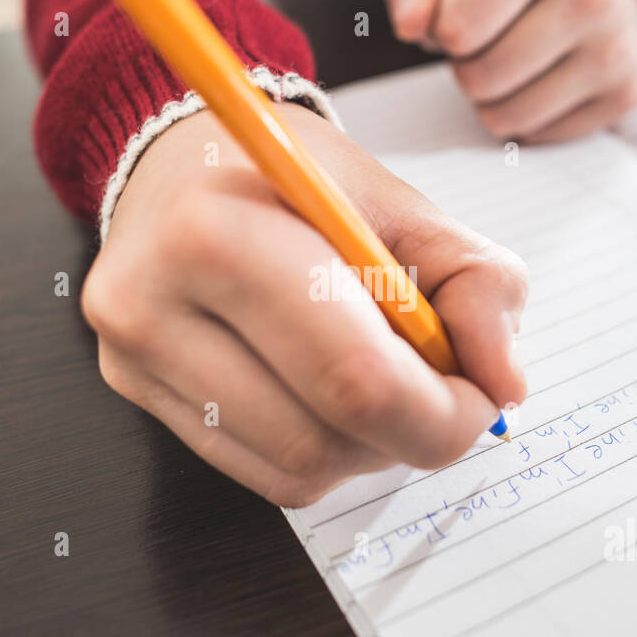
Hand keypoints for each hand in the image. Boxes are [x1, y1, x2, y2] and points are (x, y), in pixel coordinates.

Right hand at [82, 105, 527, 506]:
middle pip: (321, 440)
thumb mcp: (402, 202)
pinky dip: (321, 452)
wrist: (182, 160)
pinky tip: (326, 394)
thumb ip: (476, 283)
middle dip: (410, 434)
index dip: (441, 412)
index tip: (481, 397)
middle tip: (444, 394)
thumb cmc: (295, 179)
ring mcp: (133, 360)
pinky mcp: (135, 395)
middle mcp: (153, 305)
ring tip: (378, 380)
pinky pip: (262, 477)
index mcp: (218, 233)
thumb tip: (503, 384)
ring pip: (295, 473)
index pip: (353, 376)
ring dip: (365, 447)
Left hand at [375, 0, 636, 141]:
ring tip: (511, 55)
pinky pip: (538, 136)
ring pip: (506, 116)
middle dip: (465, 65)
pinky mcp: (628, 92)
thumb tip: (411, 24)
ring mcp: (619, 45)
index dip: (441, 27)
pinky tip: (542, 76)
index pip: (454, 28)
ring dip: (490, 97)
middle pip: (478, 77)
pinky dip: (525, 116)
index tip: (463, 4)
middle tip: (488, 36)